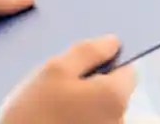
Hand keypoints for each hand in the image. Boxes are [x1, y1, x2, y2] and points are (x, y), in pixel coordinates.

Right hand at [0, 36, 136, 123]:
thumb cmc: (33, 115)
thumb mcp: (54, 71)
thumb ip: (88, 52)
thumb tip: (113, 43)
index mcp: (115, 97)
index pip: (127, 70)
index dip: (106, 63)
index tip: (81, 66)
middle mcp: (119, 121)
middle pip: (113, 93)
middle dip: (91, 86)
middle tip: (57, 88)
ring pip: (99, 112)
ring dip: (81, 107)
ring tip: (50, 109)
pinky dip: (75, 121)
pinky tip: (52, 122)